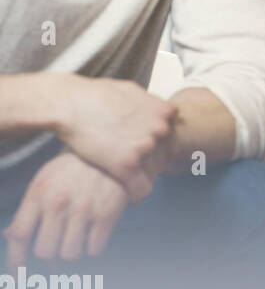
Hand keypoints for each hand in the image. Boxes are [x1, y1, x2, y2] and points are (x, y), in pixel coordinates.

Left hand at [4, 152, 129, 268]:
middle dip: (49, 258)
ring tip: (75, 242)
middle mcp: (58, 204)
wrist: (112, 151)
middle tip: (54, 255)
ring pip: (70, 254)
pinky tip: (93, 235)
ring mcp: (83, 210)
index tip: (18, 276)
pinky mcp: (106, 215)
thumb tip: (10, 236)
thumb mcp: (45, 181)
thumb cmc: (73, 169)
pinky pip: (94, 249)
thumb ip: (28, 209)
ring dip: (72, 253)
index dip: (16, 261)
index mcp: (38, 195)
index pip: (19, 235)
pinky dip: (92, 248)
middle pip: (45, 252)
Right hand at [52, 76, 176, 200]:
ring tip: (125, 176)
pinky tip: (129, 198)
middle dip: (151, 160)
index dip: (157, 143)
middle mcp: (160, 129)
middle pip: (165, 154)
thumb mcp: (131, 90)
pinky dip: (136, 196)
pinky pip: (142, 189)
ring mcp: (145, 147)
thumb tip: (159, 110)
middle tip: (132, 163)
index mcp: (164, 112)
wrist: (67, 104)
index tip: (143, 148)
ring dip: (142, 175)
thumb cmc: (94, 94)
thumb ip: (149, 103)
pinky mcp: (127, 164)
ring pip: (154, 172)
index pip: (172, 135)